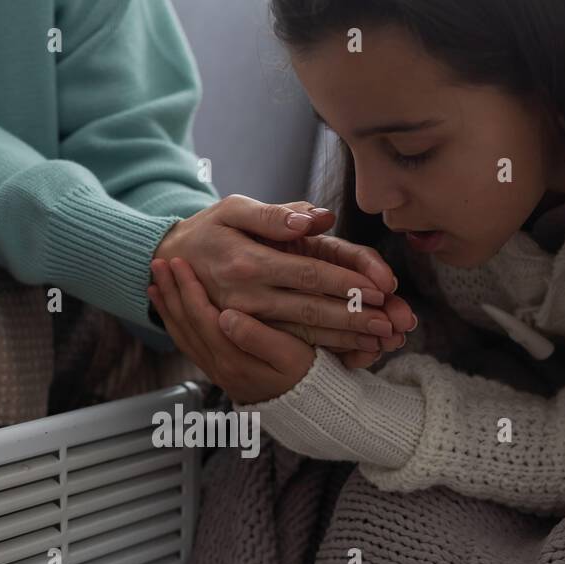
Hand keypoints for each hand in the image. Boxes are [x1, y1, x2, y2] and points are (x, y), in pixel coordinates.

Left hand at [149, 256, 313, 404]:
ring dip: (167, 307)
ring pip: (182, 334)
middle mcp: (217, 366)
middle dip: (171, 292)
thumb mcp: (291, 356)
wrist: (307, 405)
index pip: (201, 317)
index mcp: (233, 358)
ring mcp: (214, 370)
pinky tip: (169, 310)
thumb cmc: (306, 374)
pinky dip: (174, 324)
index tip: (180, 263)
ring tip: (155, 282)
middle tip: (158, 263)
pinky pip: (187, 344)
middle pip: (185, 324)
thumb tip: (226, 316)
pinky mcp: (216, 370)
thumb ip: (257, 337)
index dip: (188, 288)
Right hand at [152, 195, 413, 353]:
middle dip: (357, 318)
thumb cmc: (209, 230)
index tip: (383, 287)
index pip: (310, 273)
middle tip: (394, 324)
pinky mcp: (247, 335)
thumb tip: (318, 218)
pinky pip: (290, 346)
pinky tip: (353, 352)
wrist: (169, 261)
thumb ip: (275, 215)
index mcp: (249, 262)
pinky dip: (324, 350)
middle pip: (313, 310)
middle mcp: (248, 297)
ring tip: (383, 341)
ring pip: (305, 334)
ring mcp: (247, 321)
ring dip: (346, 339)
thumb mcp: (234, 210)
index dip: (348, 281)